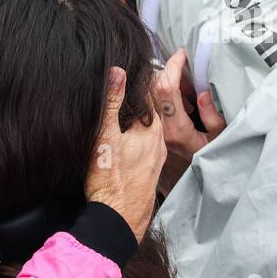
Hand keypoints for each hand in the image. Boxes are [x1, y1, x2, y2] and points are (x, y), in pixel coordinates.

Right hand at [85, 67, 165, 241]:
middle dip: (160, 91)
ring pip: (154, 129)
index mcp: (151, 131)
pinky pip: (149, 145)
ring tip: (144, 100)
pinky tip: (132, 138)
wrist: (117, 221)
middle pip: (159, 111)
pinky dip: (145, 133)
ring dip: (151, 114)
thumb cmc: (110, 181)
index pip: (157, 94)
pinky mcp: (148, 174)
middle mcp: (159, 144)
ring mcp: (155, 160)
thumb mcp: (106, 137)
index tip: (170, 55)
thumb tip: (118, 71)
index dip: (160, 73)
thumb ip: (111, 104)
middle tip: (163, 71)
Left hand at [152, 48, 225, 194]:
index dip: (172, 66)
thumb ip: (213, 117)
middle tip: (188, 75)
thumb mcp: (219, 141)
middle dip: (168, 72)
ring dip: (166, 84)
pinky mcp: (148, 132)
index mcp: (175, 129)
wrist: (186, 184)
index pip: (165, 88)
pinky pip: (150, 105)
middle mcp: (158, 129)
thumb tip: (202, 93)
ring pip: (149, 95)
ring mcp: (151, 131)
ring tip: (187, 92)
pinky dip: (163, 96)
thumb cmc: (208, 163)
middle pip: (152, 87)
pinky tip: (181, 104)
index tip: (182, 53)